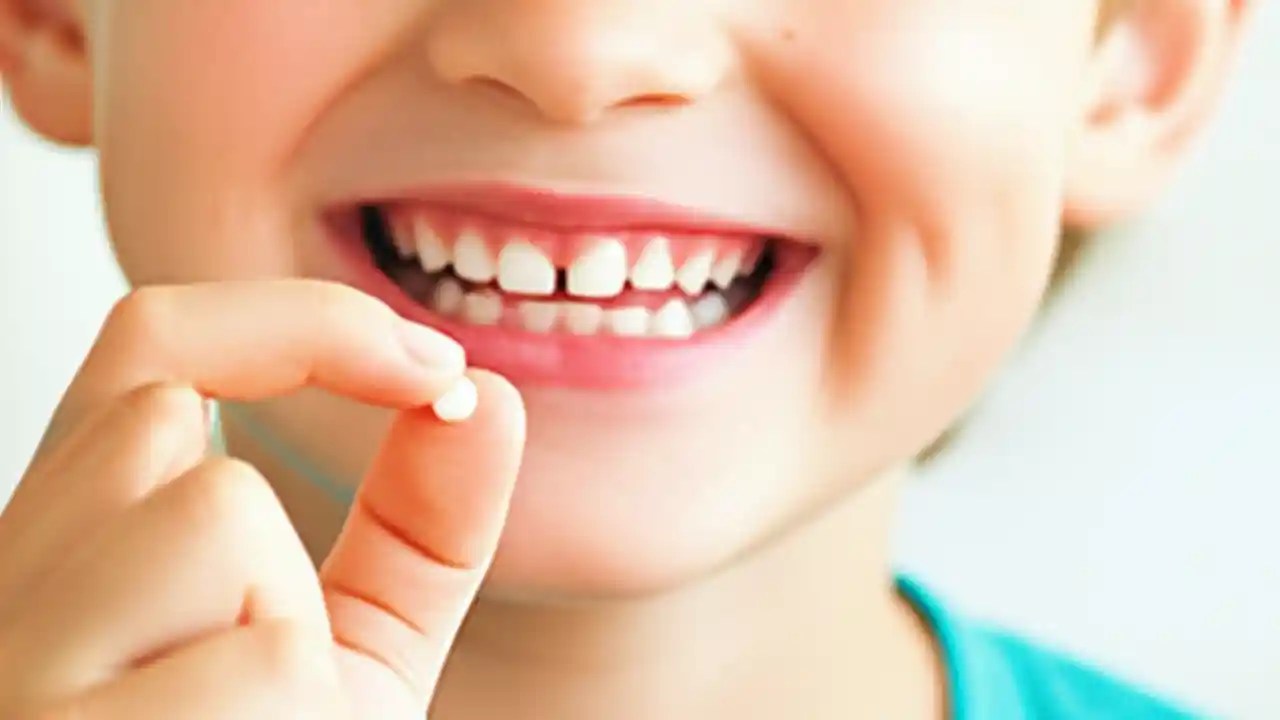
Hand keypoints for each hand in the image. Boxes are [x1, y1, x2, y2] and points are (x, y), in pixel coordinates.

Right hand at [0, 280, 524, 718]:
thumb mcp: (349, 656)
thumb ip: (416, 525)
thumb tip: (485, 400)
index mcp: (72, 555)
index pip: (148, 349)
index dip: (301, 324)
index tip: (431, 367)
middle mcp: (5, 603)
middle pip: (176, 436)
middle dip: (275, 556)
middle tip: (262, 689)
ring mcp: (18, 678)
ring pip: (213, 519)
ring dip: (287, 644)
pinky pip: (263, 659)